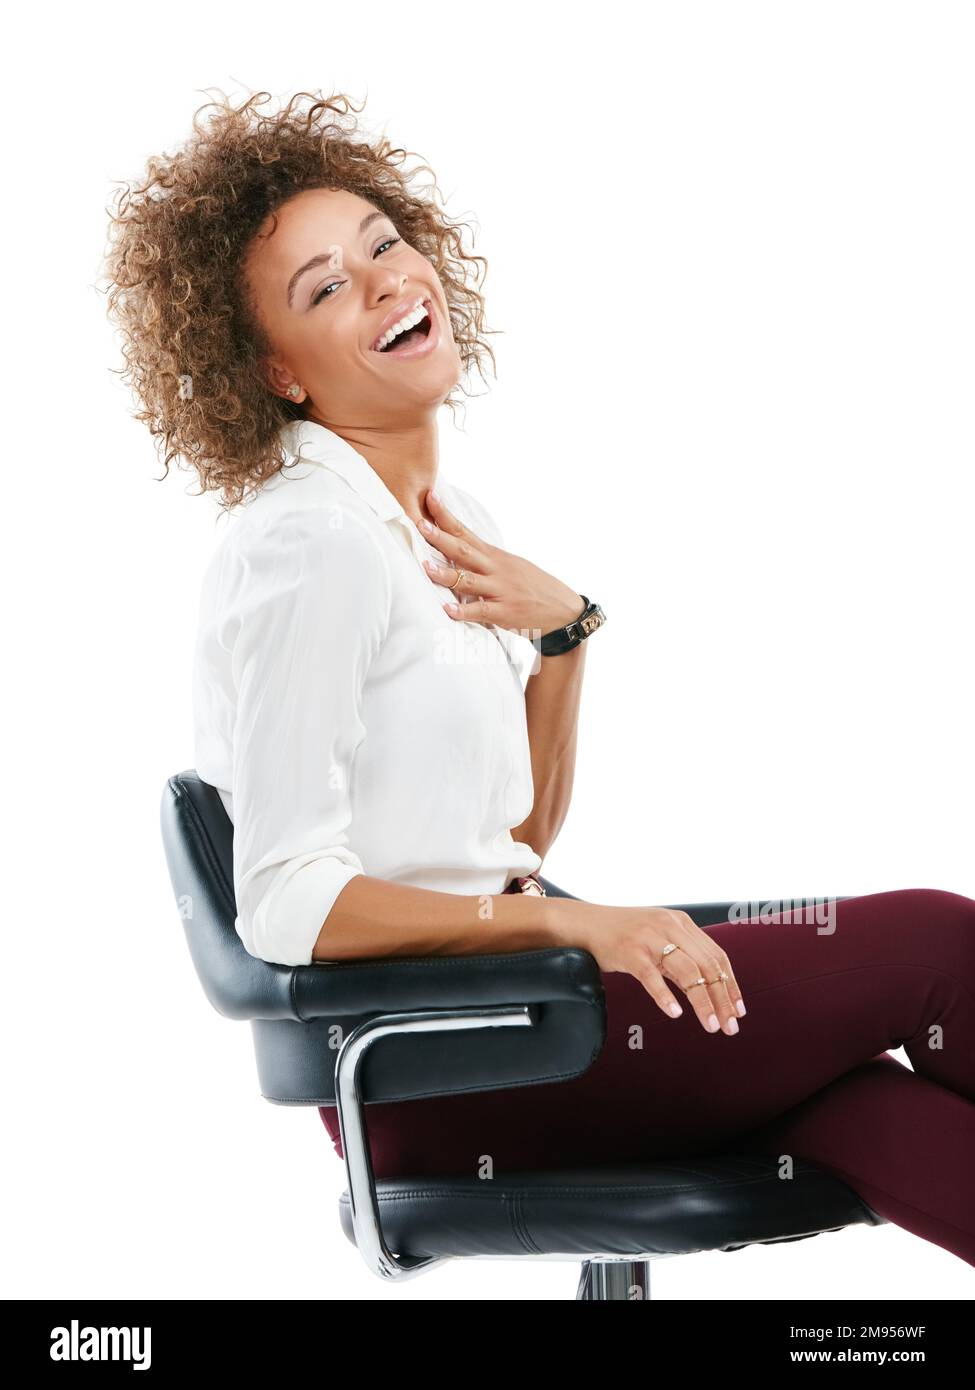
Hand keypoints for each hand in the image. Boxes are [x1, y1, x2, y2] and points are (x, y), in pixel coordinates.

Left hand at [418, 489, 584, 637]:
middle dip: (441, 538)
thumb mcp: (508, 565)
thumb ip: (482, 558)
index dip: (446, 516)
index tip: (429, 498)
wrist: (563, 610)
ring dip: (447, 574)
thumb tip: (454, 548)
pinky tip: (447, 610)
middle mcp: (495, 569)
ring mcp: (500, 591)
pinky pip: (481, 611)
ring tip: (426, 568)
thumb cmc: (531, 586)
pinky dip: (463, 611)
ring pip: (469, 581)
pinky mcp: (504, 613)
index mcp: (493, 556)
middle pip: (464, 550)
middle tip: (420, 525)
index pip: (465, 531)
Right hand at [554, 900, 745, 1035]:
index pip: (717, 956)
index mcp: (681, 923)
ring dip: (703, 1002)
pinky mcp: (629, 951)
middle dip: (723, 999)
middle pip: (707, 966)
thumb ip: (682, 958)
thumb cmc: (623, 935)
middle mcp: (670, 927)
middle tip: (730, 1026)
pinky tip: (674, 1013)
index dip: (731, 984)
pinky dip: (665, 996)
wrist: (586, 924)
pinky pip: (652, 977)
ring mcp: (649, 938)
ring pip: (687, 972)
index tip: (738, 1009)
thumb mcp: (659, 939)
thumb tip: (707, 988)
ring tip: (711, 1025)